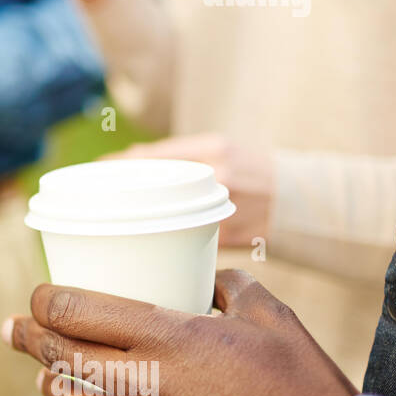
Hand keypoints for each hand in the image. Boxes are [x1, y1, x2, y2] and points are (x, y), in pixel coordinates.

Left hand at [3, 271, 355, 395]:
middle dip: (28, 336)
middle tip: (12, 327)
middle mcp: (146, 384)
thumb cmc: (304, 384)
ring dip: (48, 382)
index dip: (45, 300)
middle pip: (59, 355)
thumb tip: (207, 275)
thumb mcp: (270, 315)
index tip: (39, 294)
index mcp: (168, 338)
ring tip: (40, 372)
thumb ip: (229, 286)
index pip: (75, 312)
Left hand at [107, 134, 274, 247]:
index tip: (92, 171)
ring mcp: (227, 209)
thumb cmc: (252, 170)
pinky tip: (143, 247)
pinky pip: (188, 243)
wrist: (303, 200)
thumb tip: (128, 156)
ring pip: (168, 219)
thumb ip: (178, 154)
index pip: (155, 155)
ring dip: (139, 224)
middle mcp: (221, 177)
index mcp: (216, 149)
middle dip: (122, 197)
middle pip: (155, 187)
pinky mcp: (231, 239)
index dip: (117, 164)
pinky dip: (165, 244)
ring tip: (111, 226)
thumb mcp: (221, 149)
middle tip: (93, 204)